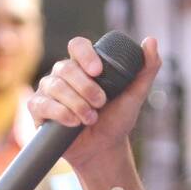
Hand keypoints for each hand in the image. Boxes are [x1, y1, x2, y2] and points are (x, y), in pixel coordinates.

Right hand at [28, 36, 161, 170]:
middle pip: (65, 68)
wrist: (104, 149)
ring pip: (55, 86)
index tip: (98, 71)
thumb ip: (146, 68)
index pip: (77, 45)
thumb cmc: (117, 119)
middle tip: (101, 103)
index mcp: (84, 65)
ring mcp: (49, 90)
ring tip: (91, 118)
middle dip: (85, 87)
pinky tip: (73, 122)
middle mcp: (64, 74)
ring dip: (76, 104)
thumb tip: (151, 40)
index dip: (85, 55)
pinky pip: (41, 104)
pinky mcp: (39, 109)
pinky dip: (60, 113)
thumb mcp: (136, 94)